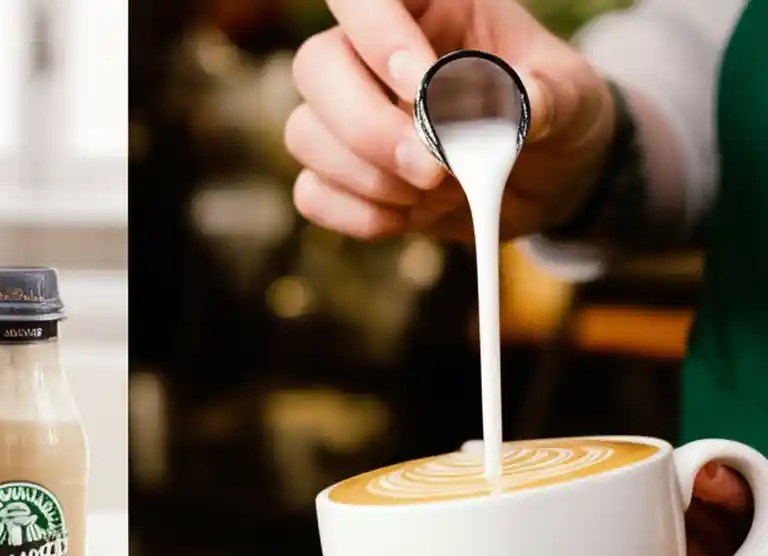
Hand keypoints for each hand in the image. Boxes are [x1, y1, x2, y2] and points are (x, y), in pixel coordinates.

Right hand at [286, 0, 615, 240]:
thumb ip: (545, 98)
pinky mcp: (340, 176)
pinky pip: (313, 194)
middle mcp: (367, 54)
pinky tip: (411, 217)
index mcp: (422, 9)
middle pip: (316, 67)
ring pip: (305, 134)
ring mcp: (344, 116)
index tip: (422, 87)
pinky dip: (360, 215)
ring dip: (371, 177)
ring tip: (440, 191)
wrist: (546, 173)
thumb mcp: (569, 96)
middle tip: (433, 169)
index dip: (377, 37)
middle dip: (369, 127)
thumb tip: (516, 109)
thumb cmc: (551, 111)